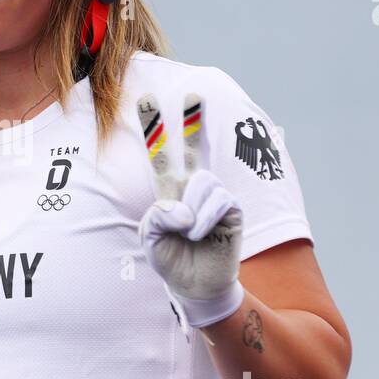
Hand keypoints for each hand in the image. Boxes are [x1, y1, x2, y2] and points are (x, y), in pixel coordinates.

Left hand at [136, 91, 244, 328]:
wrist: (196, 285)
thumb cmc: (171, 259)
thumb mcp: (151, 239)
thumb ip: (157, 218)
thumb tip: (182, 208)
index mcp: (169, 192)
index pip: (160, 155)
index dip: (154, 129)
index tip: (146, 101)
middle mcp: (193, 189)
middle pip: (192, 148)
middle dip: (192, 120)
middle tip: (192, 94)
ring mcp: (214, 196)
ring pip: (201, 183)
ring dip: (192, 213)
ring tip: (192, 234)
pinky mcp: (231, 209)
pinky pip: (217, 202)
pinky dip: (206, 221)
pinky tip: (206, 236)